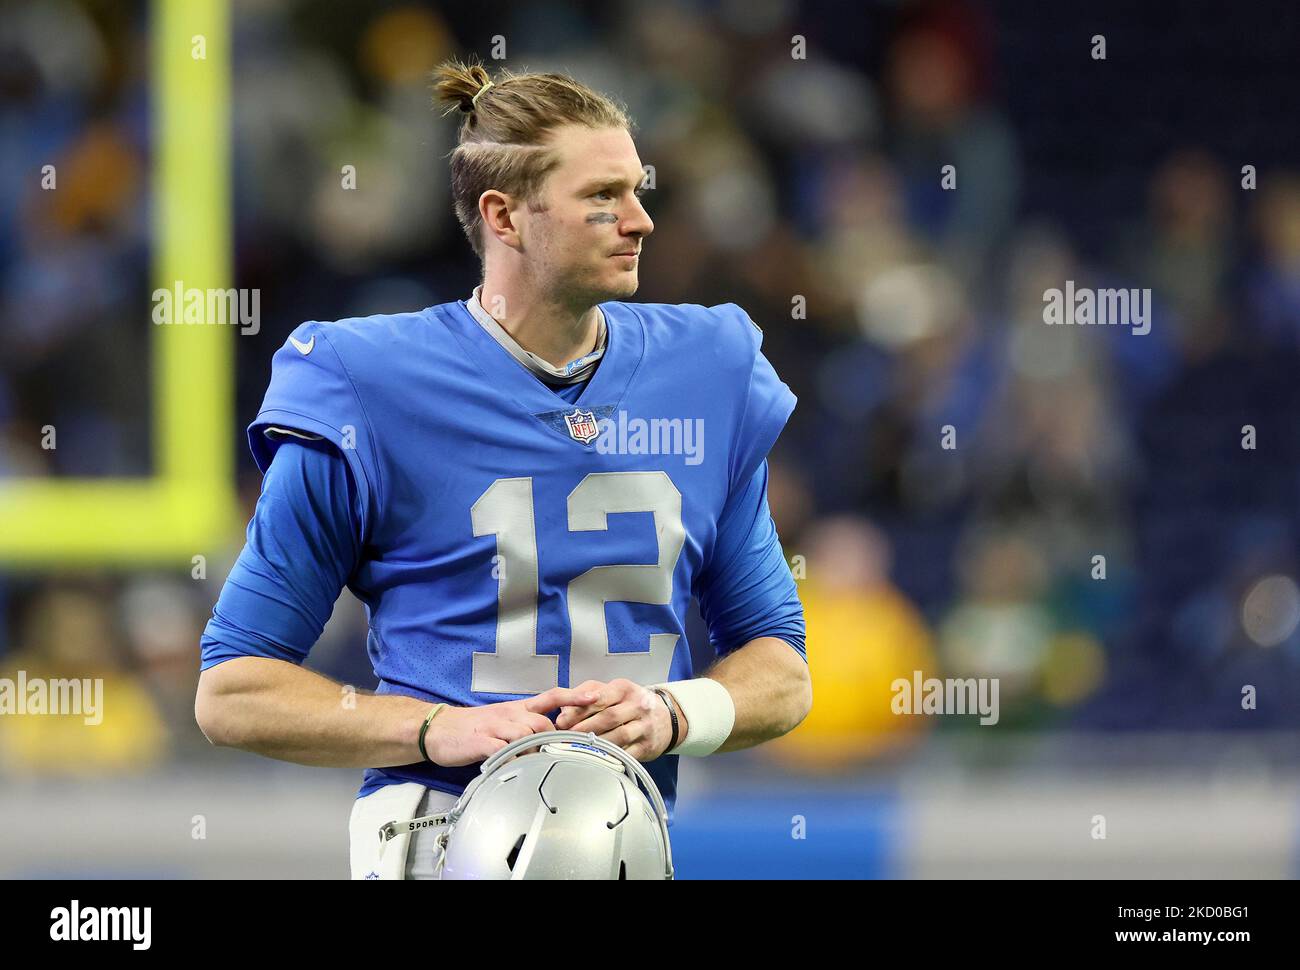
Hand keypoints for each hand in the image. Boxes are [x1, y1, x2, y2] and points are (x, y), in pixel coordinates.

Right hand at [423, 686, 596, 766]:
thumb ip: (529, 725)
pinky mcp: (481, 742)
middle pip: (543, 721)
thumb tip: (557, 737)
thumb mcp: (505, 720)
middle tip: (561, 756)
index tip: (597, 696)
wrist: (438, 728)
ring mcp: (496, 727)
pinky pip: (502, 750)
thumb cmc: (475, 728)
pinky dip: (512, 760)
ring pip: (526, 733)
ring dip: (535, 750)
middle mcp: (510, 714)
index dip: (575, 695)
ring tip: (535, 765)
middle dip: (554, 738)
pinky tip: (516, 768)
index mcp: (518, 708)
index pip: (552, 696)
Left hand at [554, 679, 676, 761]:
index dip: (579, 710)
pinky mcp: (647, 746)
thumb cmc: (631, 703)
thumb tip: (564, 711)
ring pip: (618, 737)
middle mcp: (638, 705)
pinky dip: (610, 757)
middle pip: (608, 717)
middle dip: (584, 728)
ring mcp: (645, 726)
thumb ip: (586, 695)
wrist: (666, 717)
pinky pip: (626, 754)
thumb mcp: (612, 691)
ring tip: (577, 748)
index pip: (600, 698)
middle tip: (566, 737)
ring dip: (596, 744)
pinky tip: (596, 759)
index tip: (562, 721)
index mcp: (624, 689)